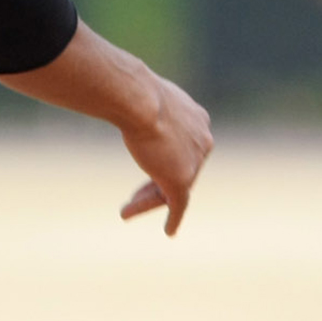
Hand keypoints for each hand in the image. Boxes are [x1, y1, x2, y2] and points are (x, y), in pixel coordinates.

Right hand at [116, 75, 213, 235]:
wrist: (139, 100)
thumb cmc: (133, 91)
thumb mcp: (140, 92)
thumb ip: (139, 100)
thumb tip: (118, 89)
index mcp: (197, 118)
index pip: (182, 144)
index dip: (163, 156)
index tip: (149, 161)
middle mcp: (202, 140)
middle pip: (179, 166)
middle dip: (156, 181)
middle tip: (136, 194)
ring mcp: (195, 161)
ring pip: (173, 187)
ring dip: (148, 200)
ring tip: (125, 212)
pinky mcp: (183, 180)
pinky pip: (179, 204)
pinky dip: (174, 218)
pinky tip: (170, 231)